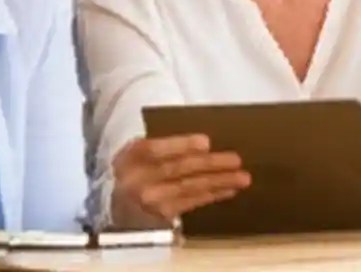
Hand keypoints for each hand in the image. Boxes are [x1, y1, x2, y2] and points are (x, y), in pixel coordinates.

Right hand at [111, 134, 250, 227]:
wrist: (118, 206)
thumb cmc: (138, 170)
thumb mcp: (141, 154)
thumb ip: (165, 147)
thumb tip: (205, 143)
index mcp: (131, 156)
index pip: (156, 149)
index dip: (181, 145)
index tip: (206, 142)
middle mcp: (137, 180)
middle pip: (178, 170)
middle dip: (210, 164)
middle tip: (236, 160)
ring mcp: (150, 201)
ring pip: (189, 188)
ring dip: (219, 182)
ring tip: (242, 177)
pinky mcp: (162, 217)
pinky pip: (192, 203)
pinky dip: (212, 195)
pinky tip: (229, 189)